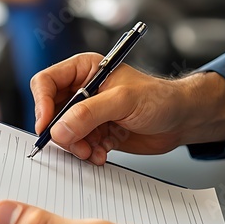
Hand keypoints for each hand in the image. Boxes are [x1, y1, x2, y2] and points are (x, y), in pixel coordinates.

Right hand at [31, 53, 224, 164]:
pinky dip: (88, 153)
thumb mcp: (123, 101)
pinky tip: (102, 154)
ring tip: (93, 152)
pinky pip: (79, 145)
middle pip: (52, 112)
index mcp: (85, 70)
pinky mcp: (96, 132)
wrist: (182, 120)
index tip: (47, 126)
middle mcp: (83, 90)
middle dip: (62, 132)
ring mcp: (89, 113)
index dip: (42, 104)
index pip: (46, 82)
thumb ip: (89, 114)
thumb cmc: (160, 98)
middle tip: (76, 145)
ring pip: (64, 133)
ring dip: (76, 147)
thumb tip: (59, 128)